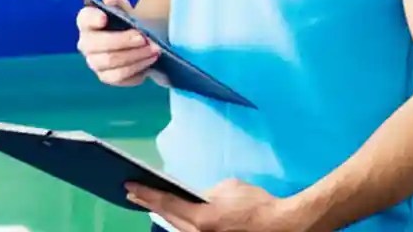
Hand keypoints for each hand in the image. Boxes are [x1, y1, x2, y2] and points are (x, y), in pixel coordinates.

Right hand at [75, 0, 163, 86]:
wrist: (141, 40)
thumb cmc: (129, 22)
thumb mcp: (126, 8)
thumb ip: (118, 1)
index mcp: (87, 22)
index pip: (85, 19)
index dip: (92, 19)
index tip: (104, 17)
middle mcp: (86, 44)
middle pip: (98, 45)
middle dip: (122, 41)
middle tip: (144, 38)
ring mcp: (95, 62)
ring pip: (110, 62)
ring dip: (134, 56)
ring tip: (153, 50)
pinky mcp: (107, 77)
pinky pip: (119, 77)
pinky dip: (137, 68)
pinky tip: (150, 60)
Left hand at [125, 179, 312, 231]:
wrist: (284, 226)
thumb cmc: (257, 204)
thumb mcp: (229, 188)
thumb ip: (206, 193)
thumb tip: (198, 198)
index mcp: (202, 219)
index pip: (166, 204)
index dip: (145, 194)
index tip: (128, 186)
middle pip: (168, 219)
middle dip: (150, 205)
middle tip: (133, 194)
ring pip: (179, 229)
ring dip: (166, 216)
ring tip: (149, 204)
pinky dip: (182, 224)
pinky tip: (176, 217)